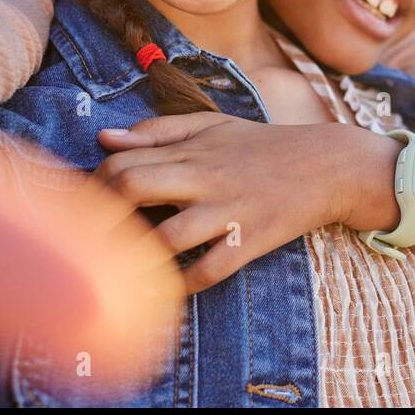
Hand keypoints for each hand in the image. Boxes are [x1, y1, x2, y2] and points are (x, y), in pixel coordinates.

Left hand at [94, 113, 404, 292]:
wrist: (331, 165)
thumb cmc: (266, 146)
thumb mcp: (216, 126)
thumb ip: (160, 130)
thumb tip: (104, 139)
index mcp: (192, 150)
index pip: (122, 162)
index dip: (92, 186)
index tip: (83, 207)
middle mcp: (204, 178)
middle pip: (132, 189)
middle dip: (98, 216)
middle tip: (87, 240)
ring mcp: (229, 211)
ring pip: (166, 236)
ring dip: (136, 256)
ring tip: (118, 269)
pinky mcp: (252, 239)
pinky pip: (210, 269)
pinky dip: (183, 283)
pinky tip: (168, 287)